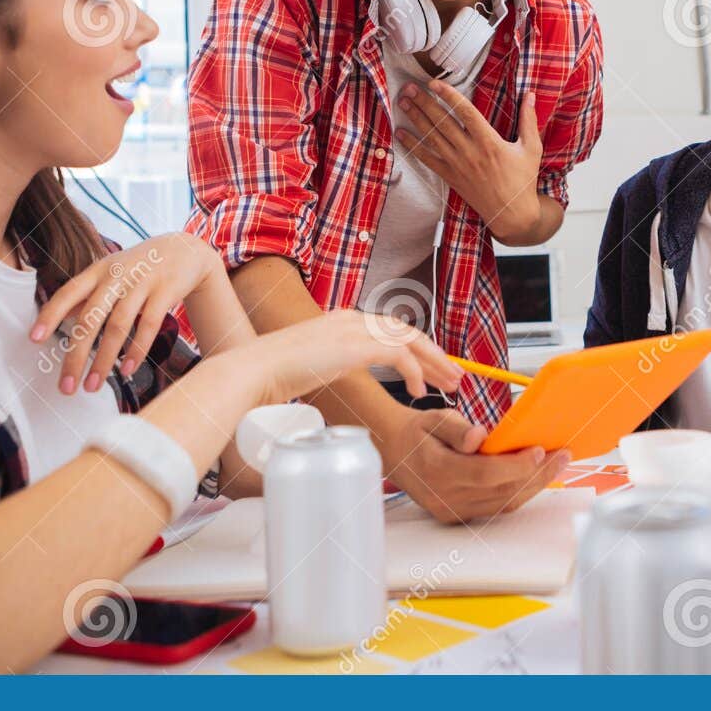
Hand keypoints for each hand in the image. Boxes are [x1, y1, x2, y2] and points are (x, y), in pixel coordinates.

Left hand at [32, 233, 224, 393]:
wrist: (185, 249)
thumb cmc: (140, 266)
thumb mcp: (111, 273)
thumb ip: (87, 294)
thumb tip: (59, 317)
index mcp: (98, 271)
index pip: (68, 293)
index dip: (50, 314)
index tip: (34, 340)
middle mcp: (116, 276)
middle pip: (91, 318)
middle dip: (76, 354)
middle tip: (66, 386)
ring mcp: (142, 283)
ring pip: (118, 326)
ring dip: (103, 360)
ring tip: (93, 386)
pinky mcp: (165, 292)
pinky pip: (149, 326)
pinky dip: (136, 351)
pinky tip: (126, 371)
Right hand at [235, 310, 464, 405]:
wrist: (255, 371)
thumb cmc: (273, 375)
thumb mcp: (311, 363)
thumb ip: (330, 362)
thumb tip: (337, 372)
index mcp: (342, 321)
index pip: (391, 329)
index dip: (417, 348)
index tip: (434, 368)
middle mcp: (351, 319)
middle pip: (406, 331)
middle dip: (435, 355)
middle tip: (456, 375)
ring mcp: (353, 330)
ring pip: (409, 340)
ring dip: (434, 363)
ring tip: (451, 384)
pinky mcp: (354, 346)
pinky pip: (399, 357)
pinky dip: (414, 373)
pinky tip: (420, 392)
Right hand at [381, 406, 570, 522]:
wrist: (393, 450)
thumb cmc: (417, 431)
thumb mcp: (434, 418)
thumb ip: (458, 428)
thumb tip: (479, 436)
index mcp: (436, 469)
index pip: (485, 473)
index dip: (516, 465)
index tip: (540, 451)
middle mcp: (444, 496)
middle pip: (500, 491)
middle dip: (537, 475)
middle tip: (562, 456)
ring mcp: (450, 510)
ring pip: (502, 504)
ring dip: (533, 486)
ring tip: (555, 466)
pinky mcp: (457, 516)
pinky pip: (494, 509)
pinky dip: (518, 493)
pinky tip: (534, 478)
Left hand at [395, 81, 542, 240]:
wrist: (512, 214)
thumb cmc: (524, 181)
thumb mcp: (532, 149)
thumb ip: (529, 121)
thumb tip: (531, 95)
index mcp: (489, 142)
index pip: (465, 112)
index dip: (449, 95)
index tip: (434, 83)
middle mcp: (470, 151)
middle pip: (442, 122)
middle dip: (424, 102)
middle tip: (409, 87)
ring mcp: (457, 165)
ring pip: (432, 137)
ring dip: (416, 119)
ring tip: (402, 103)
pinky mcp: (450, 177)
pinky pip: (427, 159)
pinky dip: (413, 146)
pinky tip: (400, 134)